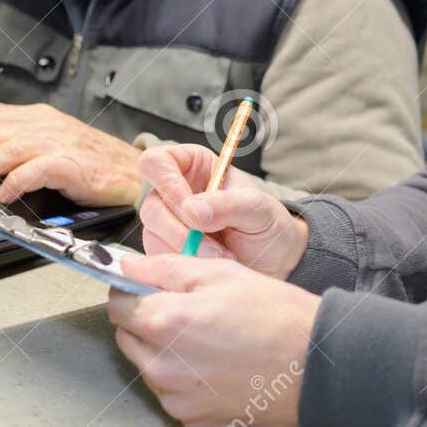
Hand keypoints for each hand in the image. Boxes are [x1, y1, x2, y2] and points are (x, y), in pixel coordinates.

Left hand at [0, 101, 141, 205]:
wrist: (132, 173)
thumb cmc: (93, 164)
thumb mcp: (53, 142)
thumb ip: (23, 142)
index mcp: (38, 116)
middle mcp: (46, 124)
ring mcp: (58, 142)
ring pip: (4, 149)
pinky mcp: (70, 165)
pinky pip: (31, 171)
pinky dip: (11, 184)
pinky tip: (1, 196)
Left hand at [107, 255, 319, 426]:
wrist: (316, 365)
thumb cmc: (276, 316)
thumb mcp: (222, 273)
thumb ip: (166, 268)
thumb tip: (128, 267)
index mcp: (165, 323)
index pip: (117, 304)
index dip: (132, 290)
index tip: (150, 287)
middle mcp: (162, 367)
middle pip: (128, 337)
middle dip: (147, 320)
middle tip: (187, 310)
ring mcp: (176, 398)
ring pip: (148, 367)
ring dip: (164, 350)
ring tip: (209, 338)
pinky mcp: (192, 419)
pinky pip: (172, 393)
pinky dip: (184, 379)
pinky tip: (217, 365)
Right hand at [136, 143, 307, 277]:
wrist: (276, 260)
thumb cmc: (268, 225)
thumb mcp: (259, 209)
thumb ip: (229, 204)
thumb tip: (191, 210)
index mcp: (193, 165)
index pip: (157, 162)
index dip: (167, 183)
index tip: (190, 207)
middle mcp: (173, 192)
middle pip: (151, 204)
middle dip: (181, 229)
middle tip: (213, 246)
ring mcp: (167, 223)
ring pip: (152, 234)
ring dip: (186, 250)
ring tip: (220, 255)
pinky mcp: (166, 251)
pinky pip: (159, 257)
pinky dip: (184, 264)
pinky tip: (209, 264)